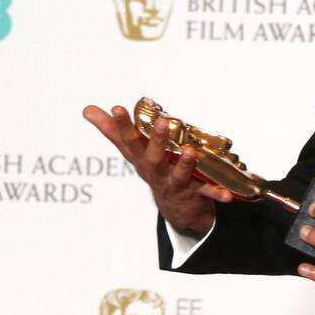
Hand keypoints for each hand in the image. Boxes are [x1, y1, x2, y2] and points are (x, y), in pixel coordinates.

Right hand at [82, 103, 235, 233]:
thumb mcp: (132, 152)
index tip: (117, 107)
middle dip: (157, 140)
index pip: (128, 139)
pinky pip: (206, 193)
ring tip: (191, 151)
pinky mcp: (194, 192)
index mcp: (141, 158)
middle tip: (163, 122)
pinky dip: (216, 193)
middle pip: (154, 157)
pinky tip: (227, 196)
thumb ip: (112, 130)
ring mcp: (175, 183)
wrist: (174, 206)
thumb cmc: (153, 169)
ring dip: (186, 164)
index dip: (121, 124)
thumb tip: (87, 110)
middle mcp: (156, 171)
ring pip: (179, 174)